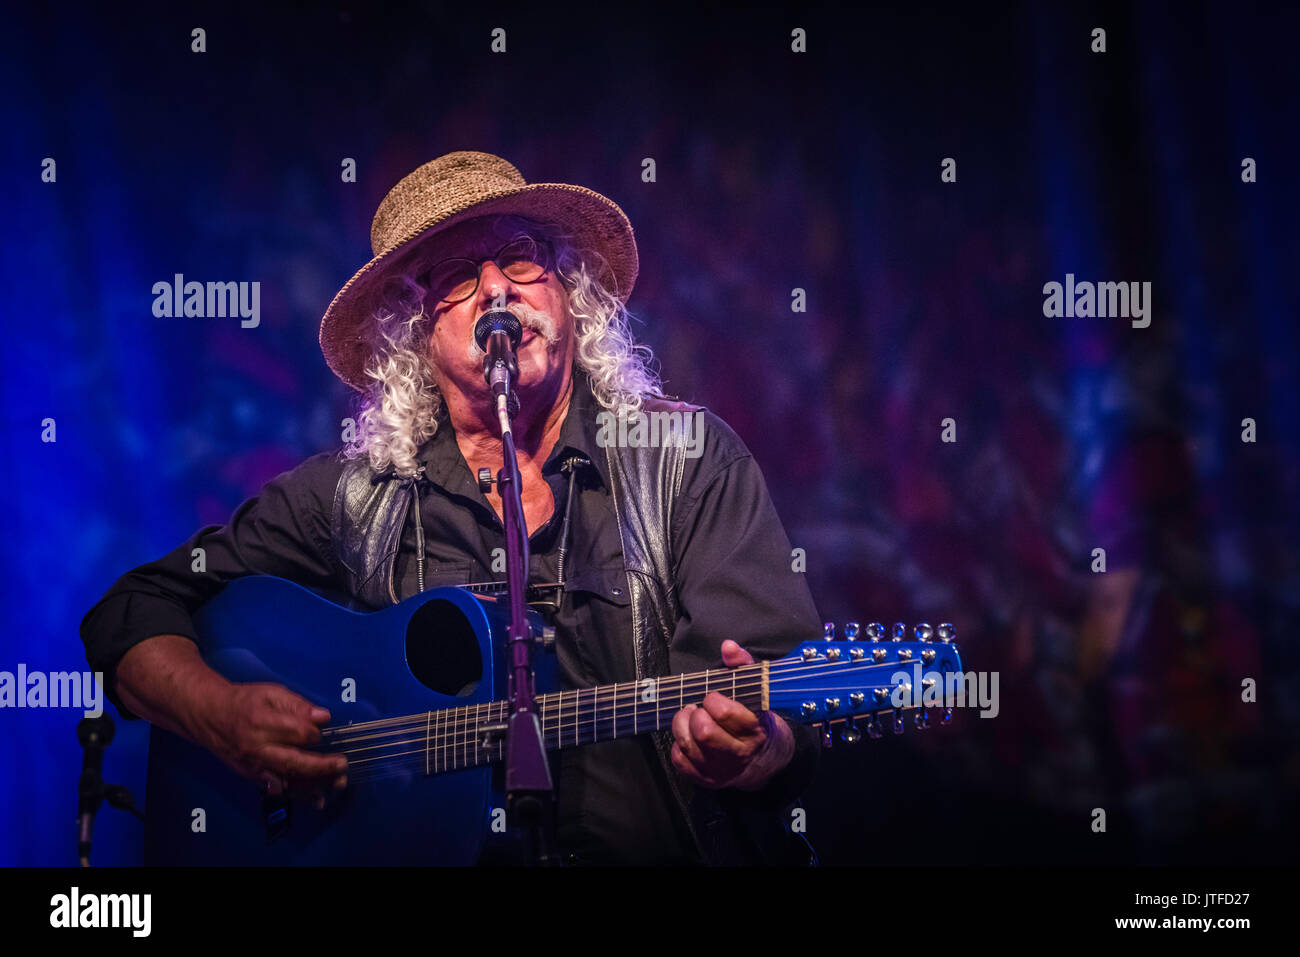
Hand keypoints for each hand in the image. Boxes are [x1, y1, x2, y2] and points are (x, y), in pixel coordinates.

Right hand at [196, 682, 347, 802]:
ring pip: (287, 780)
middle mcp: (257, 748)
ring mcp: (253, 766)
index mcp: (262, 723)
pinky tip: (318, 798)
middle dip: (322, 766)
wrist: (209, 716)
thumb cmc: (244, 701)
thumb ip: (297, 705)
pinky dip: (299, 795)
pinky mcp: (251, 776)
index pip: (296, 733)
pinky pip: (278, 789)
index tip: (326, 730)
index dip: (315, 734)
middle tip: (343, 765)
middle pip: (293, 762)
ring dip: (315, 785)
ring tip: (338, 784)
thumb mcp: (270, 693)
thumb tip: (323, 717)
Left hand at [670, 640, 795, 790]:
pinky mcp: (706, 780)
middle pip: (703, 732)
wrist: (764, 760)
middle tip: (698, 708)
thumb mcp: (755, 691)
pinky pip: (680, 761)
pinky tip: (688, 737)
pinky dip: (678, 745)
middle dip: (695, 714)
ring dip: (682, 726)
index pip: (723, 712)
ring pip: (687, 746)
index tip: (713, 698)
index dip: (712, 700)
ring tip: (690, 718)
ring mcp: (721, 770)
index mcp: (753, 729)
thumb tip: (728, 646)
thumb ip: (742, 665)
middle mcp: (738, 753)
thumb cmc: (754, 718)